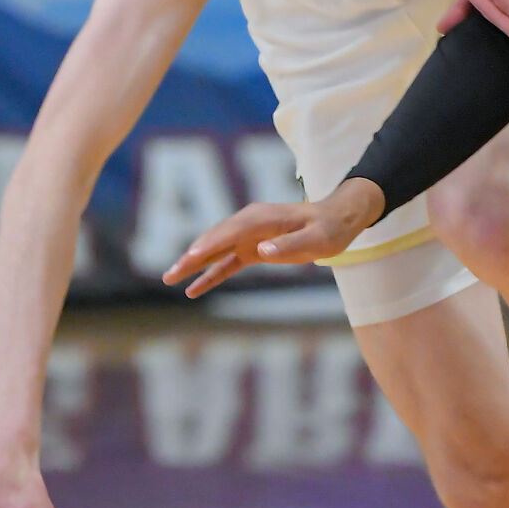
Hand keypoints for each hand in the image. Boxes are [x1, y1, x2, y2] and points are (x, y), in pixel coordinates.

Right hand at [162, 177, 385, 296]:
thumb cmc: (329, 229)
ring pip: (215, 251)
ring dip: (194, 265)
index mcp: (262, 217)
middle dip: (192, 256)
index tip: (192, 256)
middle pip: (215, 239)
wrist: (337, 220)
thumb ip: (290, 245)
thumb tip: (263, 251)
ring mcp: (248, 236)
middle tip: (171, 273)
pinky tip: (194, 290)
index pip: (231, 231)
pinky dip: (211, 275)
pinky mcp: (252, 248)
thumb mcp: (317, 239)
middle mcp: (249, 223)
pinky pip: (227, 263)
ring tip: (171, 279)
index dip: (211, 243)